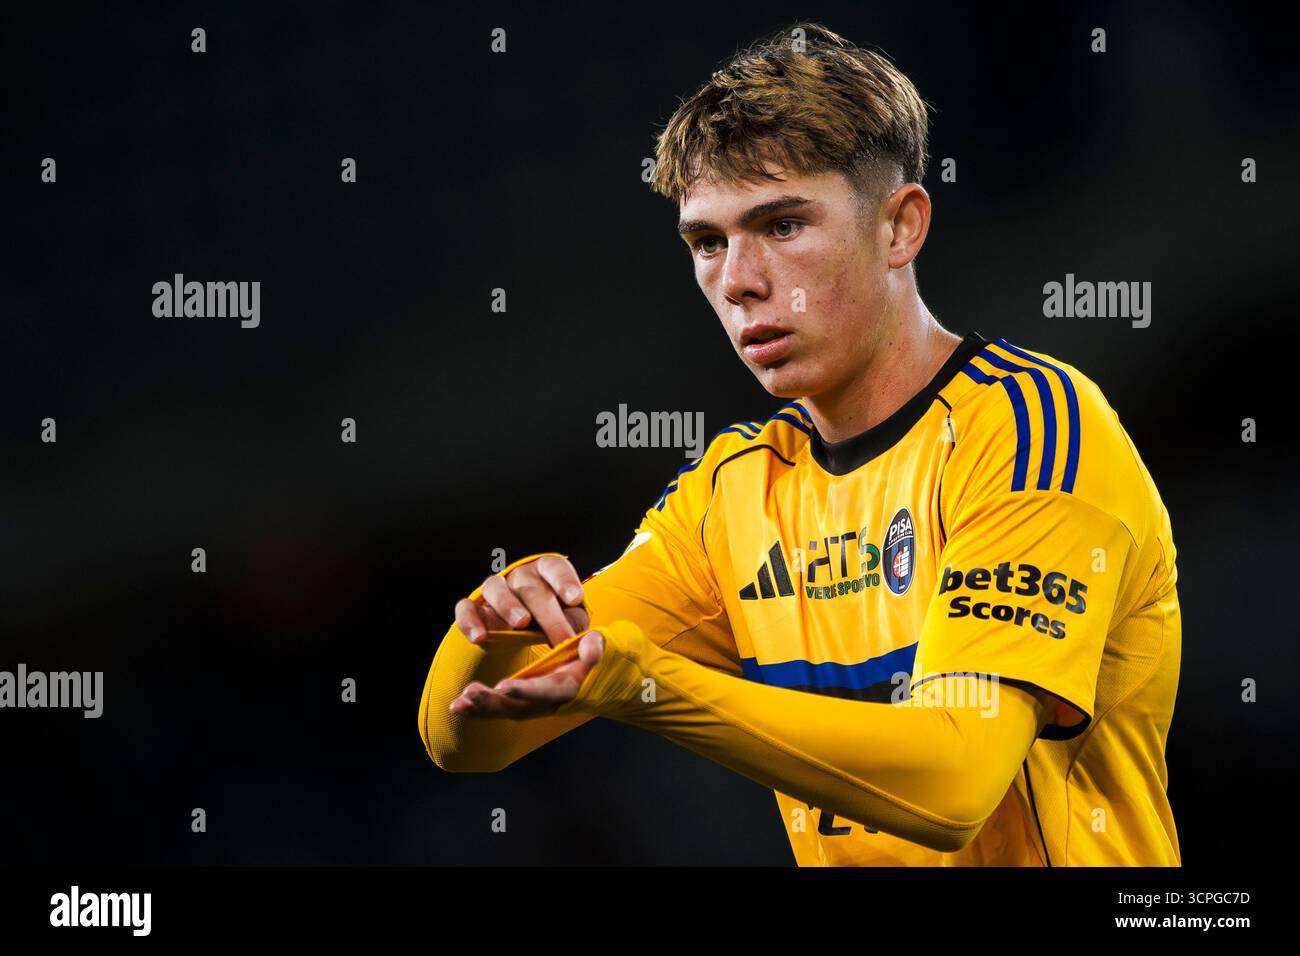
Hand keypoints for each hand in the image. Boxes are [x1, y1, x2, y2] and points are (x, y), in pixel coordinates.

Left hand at [449, 630, 604, 718]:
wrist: (602, 675)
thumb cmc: (600, 654)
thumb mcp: (604, 645)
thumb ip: (597, 645)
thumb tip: (592, 647)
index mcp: (570, 686)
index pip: (547, 691)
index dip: (527, 690)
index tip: (504, 686)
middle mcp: (551, 702)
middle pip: (521, 708)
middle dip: (494, 703)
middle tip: (470, 694)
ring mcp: (537, 705)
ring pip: (506, 711)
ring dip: (481, 709)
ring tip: (457, 705)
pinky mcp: (525, 703)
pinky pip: (500, 709)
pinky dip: (479, 709)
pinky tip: (458, 706)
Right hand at [455, 555, 588, 647]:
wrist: (523, 632)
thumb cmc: (553, 622)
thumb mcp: (570, 622)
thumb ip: (578, 628)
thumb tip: (590, 644)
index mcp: (545, 572)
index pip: (554, 567)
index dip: (564, 581)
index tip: (575, 599)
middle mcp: (518, 576)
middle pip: (531, 587)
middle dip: (547, 613)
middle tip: (560, 636)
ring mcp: (494, 590)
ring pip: (495, 588)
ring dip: (508, 605)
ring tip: (521, 623)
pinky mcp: (473, 607)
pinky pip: (465, 609)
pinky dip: (470, 622)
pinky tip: (480, 639)